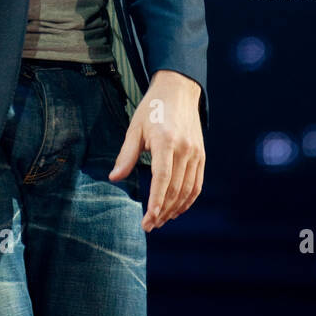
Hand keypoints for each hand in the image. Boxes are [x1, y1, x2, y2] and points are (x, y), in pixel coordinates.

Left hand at [108, 70, 204, 231]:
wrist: (178, 90)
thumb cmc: (152, 108)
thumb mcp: (135, 128)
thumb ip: (126, 155)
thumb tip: (114, 178)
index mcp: (165, 141)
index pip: (162, 179)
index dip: (156, 202)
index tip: (147, 220)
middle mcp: (184, 149)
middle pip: (175, 189)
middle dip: (162, 211)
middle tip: (150, 225)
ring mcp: (195, 153)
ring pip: (187, 190)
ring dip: (175, 209)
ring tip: (161, 220)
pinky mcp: (201, 155)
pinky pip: (197, 183)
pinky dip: (188, 200)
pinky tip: (176, 208)